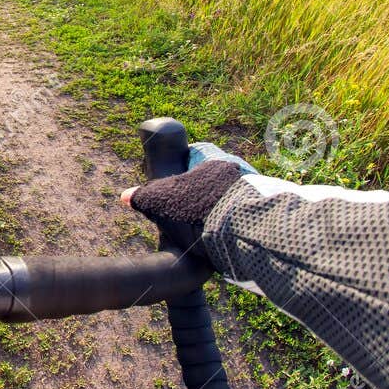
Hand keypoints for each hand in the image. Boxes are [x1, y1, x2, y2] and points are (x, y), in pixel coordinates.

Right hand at [122, 146, 250, 250]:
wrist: (243, 228)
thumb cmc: (198, 208)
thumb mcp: (162, 201)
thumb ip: (143, 196)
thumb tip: (125, 196)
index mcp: (210, 156)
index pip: (194, 156)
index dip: (183, 171)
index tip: (177, 188)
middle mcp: (234, 165)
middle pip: (213, 175)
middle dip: (202, 190)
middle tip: (190, 209)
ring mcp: (253, 185)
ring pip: (229, 191)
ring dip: (220, 204)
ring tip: (208, 225)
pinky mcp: (263, 205)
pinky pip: (244, 207)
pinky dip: (234, 217)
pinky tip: (226, 232)